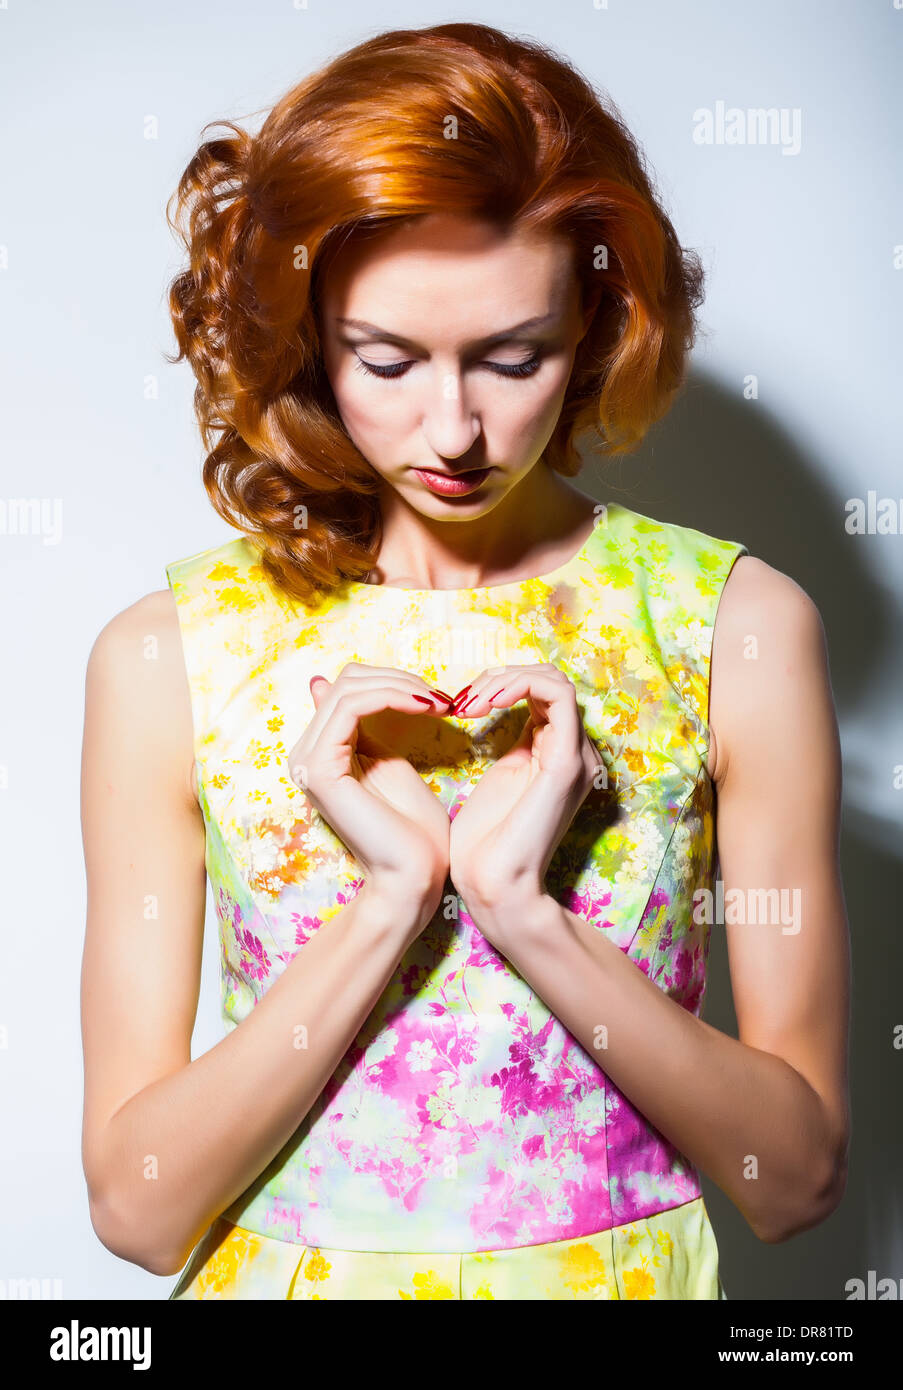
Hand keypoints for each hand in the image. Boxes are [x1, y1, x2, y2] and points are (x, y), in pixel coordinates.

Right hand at [288, 664, 453, 925]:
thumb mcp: (388, 761)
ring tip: (439, 703)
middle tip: (442, 698)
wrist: (415, 876)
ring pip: (349, 688)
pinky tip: (425, 708)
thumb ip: (365, 725)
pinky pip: (350, 708)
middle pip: (346, 681)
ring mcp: (308, 762)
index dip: (394, 681)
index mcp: (321, 752)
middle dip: (400, 679)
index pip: (348, 687)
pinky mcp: (320, 770)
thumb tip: (325, 682)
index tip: (438, 697)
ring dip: (401, 686)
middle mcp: (306, 754)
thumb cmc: (412, 829)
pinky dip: (392, 697)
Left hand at [448, 663, 604, 933]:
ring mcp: (575, 756)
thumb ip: (510, 744)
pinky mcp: (567, 762)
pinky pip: (557, 696)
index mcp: (555, 753)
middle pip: (549, 680)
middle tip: (462, 700)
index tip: (459, 704)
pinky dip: (519, 687)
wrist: (493, 884)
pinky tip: (485, 706)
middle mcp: (573, 751)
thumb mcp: (496, 778)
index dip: (499, 684)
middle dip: (500, 677)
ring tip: (470, 702)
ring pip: (554, 681)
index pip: (540, 691)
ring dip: (506, 679)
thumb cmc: (484, 843)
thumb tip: (493, 708)